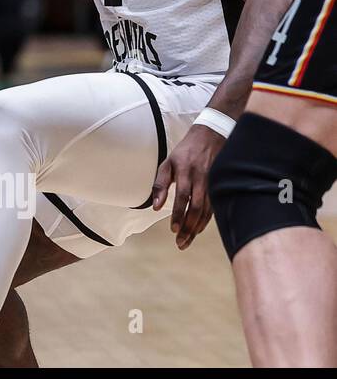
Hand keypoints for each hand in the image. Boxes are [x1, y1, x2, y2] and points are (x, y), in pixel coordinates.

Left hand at [150, 123, 224, 249]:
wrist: (212, 136)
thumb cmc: (185, 151)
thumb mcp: (168, 162)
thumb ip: (160, 184)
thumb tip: (156, 207)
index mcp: (186, 171)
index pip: (184, 197)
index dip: (179, 215)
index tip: (173, 230)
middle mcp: (202, 178)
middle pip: (197, 207)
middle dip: (188, 227)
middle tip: (180, 243)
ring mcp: (213, 182)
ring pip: (207, 210)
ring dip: (197, 227)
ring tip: (186, 241)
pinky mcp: (221, 185)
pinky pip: (214, 207)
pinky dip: (206, 220)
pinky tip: (198, 229)